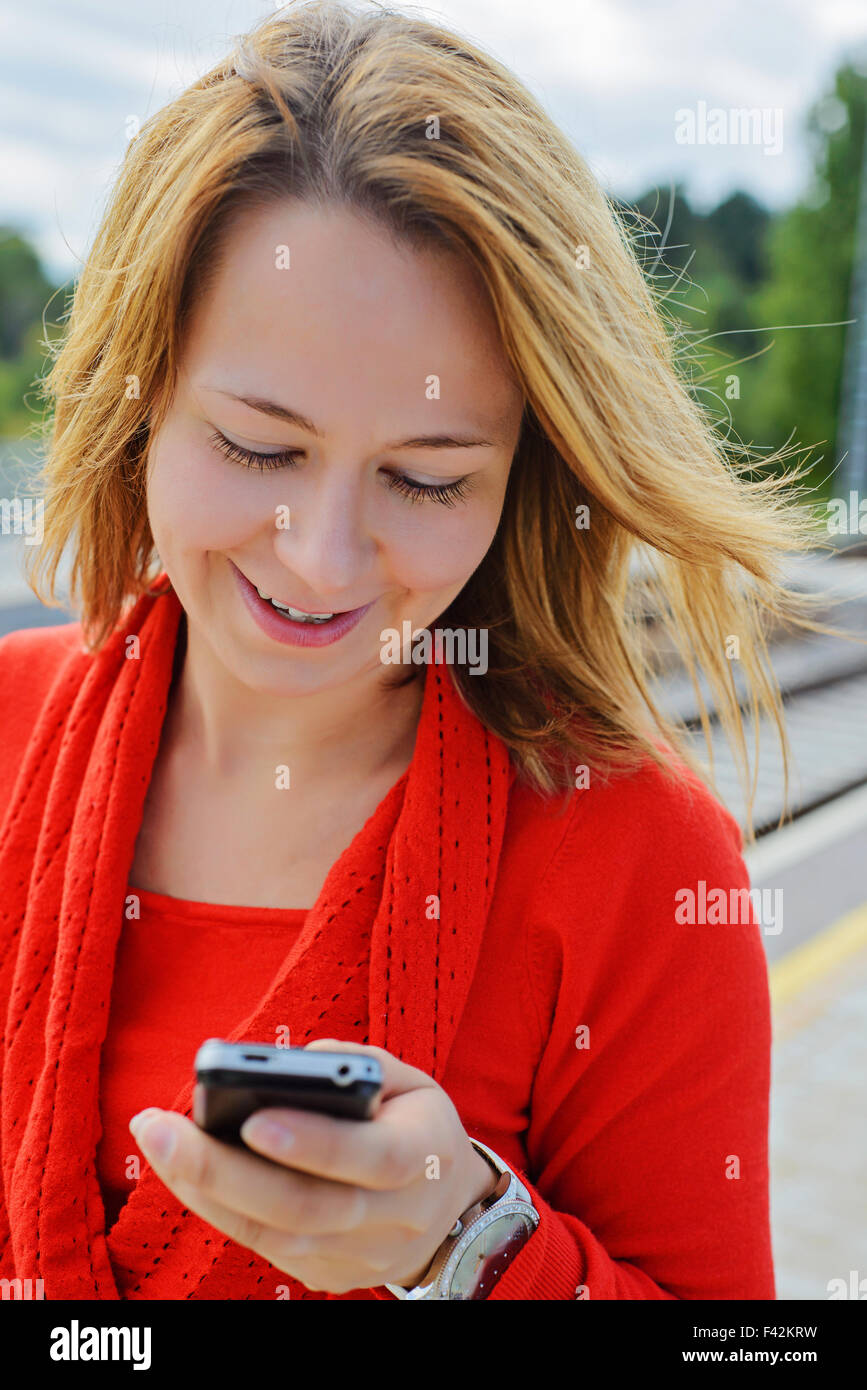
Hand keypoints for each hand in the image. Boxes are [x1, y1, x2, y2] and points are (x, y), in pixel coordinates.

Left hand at [128, 1039, 498, 1294]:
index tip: (251, 1119)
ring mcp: (359, 1256)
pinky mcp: (326, 1273)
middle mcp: (395, 1218)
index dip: (314, 1143)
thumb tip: (290, 1066)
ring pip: (273, 1234)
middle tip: (160, 1129)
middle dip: (223, 1170)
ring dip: (203, 1189)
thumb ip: (359, 1066)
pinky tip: (180, 1169)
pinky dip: (216, 1207)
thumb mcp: (411, 1080)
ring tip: (155, 1140)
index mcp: (426, 1156)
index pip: (373, 1158)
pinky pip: (262, 1246)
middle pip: (304, 1207)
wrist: (448, 1205)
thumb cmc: (417, 1124)